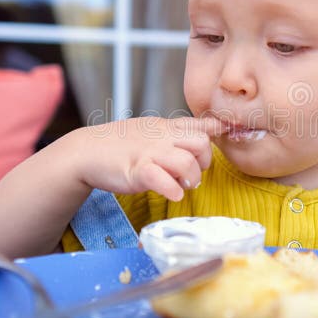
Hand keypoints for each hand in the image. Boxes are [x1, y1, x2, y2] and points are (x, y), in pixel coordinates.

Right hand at [74, 116, 226, 201]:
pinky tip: (173, 193)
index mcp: (167, 127)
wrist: (87, 150)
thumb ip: (178, 132)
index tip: (230, 136)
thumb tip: (209, 131)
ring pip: (186, 162)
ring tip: (183, 185)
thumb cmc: (122, 144)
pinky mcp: (137, 170)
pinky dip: (173, 189)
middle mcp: (162, 137)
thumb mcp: (153, 131)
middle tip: (193, 173)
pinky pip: (162, 179)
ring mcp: (150, 153)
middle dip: (204, 161)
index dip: (219, 132)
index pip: (201, 125)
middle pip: (201, 143)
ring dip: (191, 178)